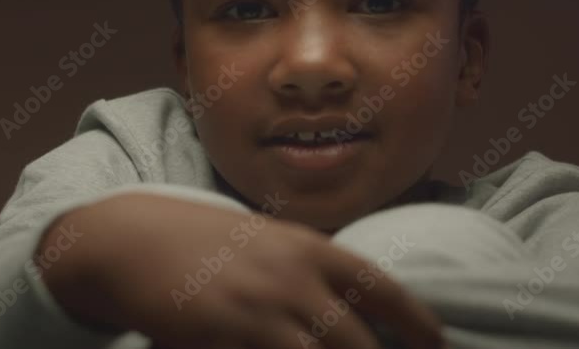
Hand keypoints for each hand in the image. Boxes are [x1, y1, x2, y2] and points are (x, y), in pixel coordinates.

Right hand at [42, 192, 445, 348]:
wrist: (135, 240)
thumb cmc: (204, 242)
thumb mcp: (266, 240)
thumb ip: (309, 267)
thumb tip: (352, 297)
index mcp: (308, 247)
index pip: (381, 285)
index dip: (418, 320)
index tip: (443, 344)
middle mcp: (293, 275)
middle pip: (360, 338)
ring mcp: (259, 306)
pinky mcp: (226, 333)